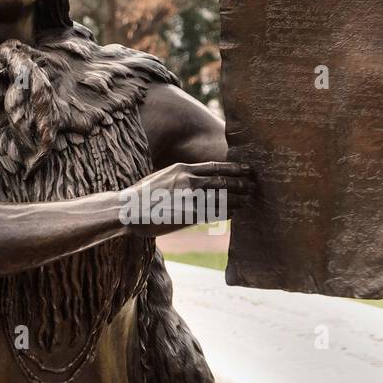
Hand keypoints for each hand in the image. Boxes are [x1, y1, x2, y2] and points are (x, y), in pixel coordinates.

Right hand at [119, 161, 254, 236]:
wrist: (128, 210)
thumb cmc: (142, 196)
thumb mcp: (161, 177)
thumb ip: (179, 177)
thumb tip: (191, 180)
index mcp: (182, 169)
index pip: (215, 167)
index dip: (233, 168)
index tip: (246, 169)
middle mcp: (188, 181)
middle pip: (223, 181)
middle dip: (241, 183)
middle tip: (254, 185)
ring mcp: (189, 198)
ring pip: (221, 198)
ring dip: (238, 199)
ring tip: (249, 200)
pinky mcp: (188, 215)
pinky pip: (213, 213)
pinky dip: (226, 212)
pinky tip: (235, 213)